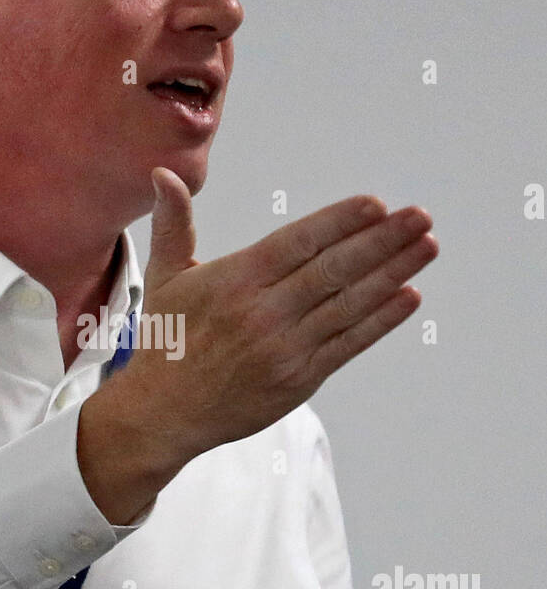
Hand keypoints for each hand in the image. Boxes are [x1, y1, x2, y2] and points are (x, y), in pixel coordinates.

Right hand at [78, 171, 437, 522]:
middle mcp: (263, 312)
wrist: (162, 413)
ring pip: (348, 304)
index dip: (340, 222)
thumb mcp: (163, 277)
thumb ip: (173, 224)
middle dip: (382, 241)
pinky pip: (348, 344)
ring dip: (393, 273)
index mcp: (235, 280)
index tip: (376, 205)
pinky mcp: (298, 380)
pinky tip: (408, 296)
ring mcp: (284, 348)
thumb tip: (163, 174)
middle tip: (420, 216)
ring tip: (426, 247)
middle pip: (333, 269)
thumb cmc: (166, 339)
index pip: (298, 242)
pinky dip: (380, 321)